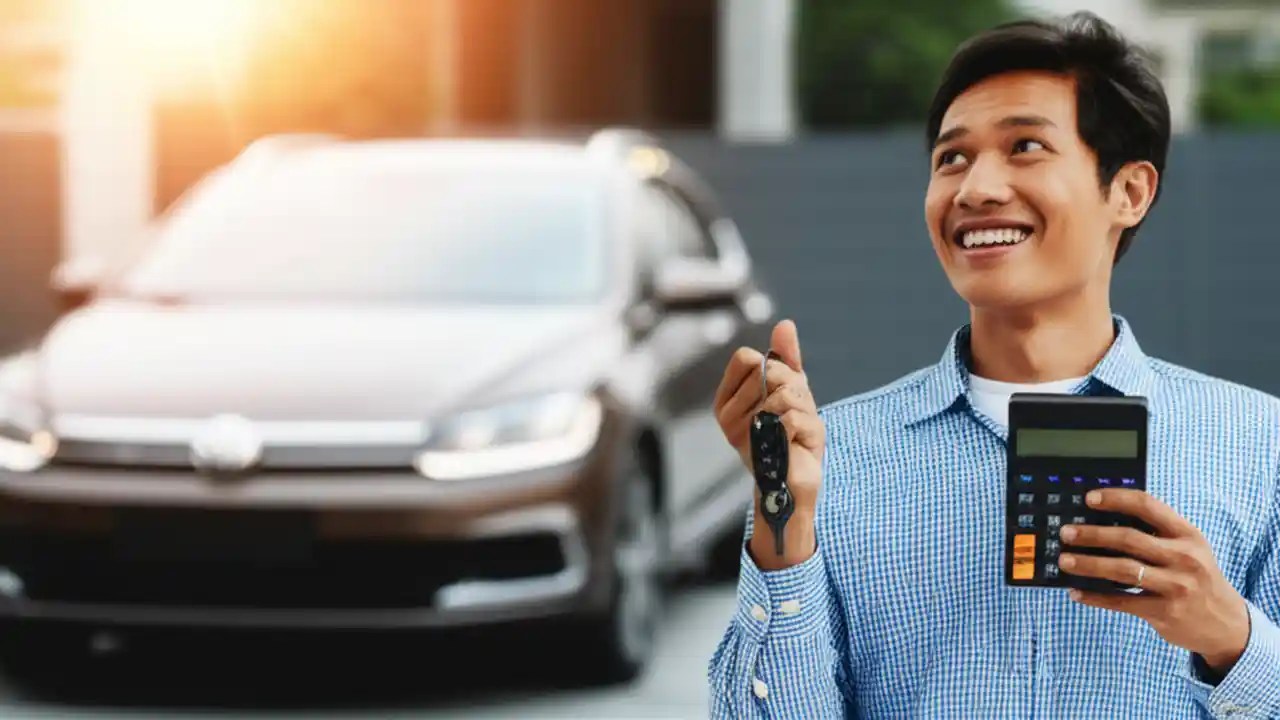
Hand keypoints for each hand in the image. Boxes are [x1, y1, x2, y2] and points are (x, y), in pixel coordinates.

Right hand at [713, 319, 823, 568]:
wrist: (798, 481)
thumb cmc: (791, 435)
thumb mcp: (790, 389)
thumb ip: (785, 357)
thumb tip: (785, 325)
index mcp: (725, 401)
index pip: (746, 357)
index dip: (773, 368)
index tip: (779, 392)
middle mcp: (726, 417)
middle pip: (769, 372)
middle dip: (794, 389)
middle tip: (792, 416)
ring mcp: (742, 433)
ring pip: (783, 393)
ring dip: (803, 408)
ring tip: (796, 431)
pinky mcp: (761, 448)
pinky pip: (793, 415)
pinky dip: (807, 426)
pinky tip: (799, 444)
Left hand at [1059, 488, 1250, 674]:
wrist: (1226, 623)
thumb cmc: (1197, 577)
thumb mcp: (1189, 549)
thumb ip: (1157, 533)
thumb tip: (1104, 519)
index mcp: (1187, 535)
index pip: (1148, 506)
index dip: (1116, 499)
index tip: (1089, 498)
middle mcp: (1183, 557)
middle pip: (1129, 539)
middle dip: (1092, 534)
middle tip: (1066, 533)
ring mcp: (1175, 586)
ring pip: (1122, 570)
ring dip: (1088, 564)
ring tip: (1065, 560)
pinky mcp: (1165, 612)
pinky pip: (1121, 602)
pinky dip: (1095, 597)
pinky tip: (1076, 592)